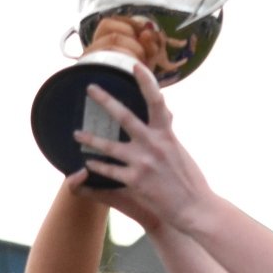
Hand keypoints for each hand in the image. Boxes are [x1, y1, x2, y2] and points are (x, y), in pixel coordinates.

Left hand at [74, 63, 212, 231]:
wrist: (195, 207)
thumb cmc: (190, 180)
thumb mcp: (180, 150)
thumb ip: (167, 132)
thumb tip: (166, 113)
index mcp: (167, 134)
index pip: (156, 101)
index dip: (146, 81)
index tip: (135, 66)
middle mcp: (153, 144)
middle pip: (124, 116)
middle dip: (105, 100)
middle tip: (91, 88)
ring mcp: (142, 162)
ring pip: (109, 146)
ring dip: (90, 139)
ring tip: (77, 134)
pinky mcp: (135, 181)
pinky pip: (109, 170)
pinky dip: (97, 167)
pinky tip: (87, 164)